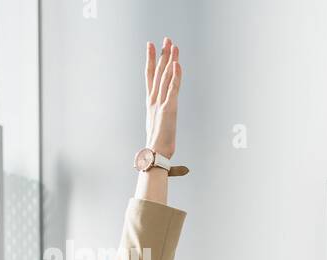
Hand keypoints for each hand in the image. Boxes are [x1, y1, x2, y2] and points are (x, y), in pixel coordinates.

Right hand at [144, 38, 180, 157]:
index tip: (151, 45)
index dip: (150, 59)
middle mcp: (154, 98)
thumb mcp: (158, 124)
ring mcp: (161, 102)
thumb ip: (159, 114)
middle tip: (165, 39)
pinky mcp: (169, 108)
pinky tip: (177, 64)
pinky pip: (173, 88)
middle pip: (158, 71)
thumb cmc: (157, 143)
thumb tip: (161, 113)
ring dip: (170, 59)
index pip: (150, 75)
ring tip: (173, 45)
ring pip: (166, 76)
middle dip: (162, 54)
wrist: (155, 153)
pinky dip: (175, 76)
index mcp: (151, 101)